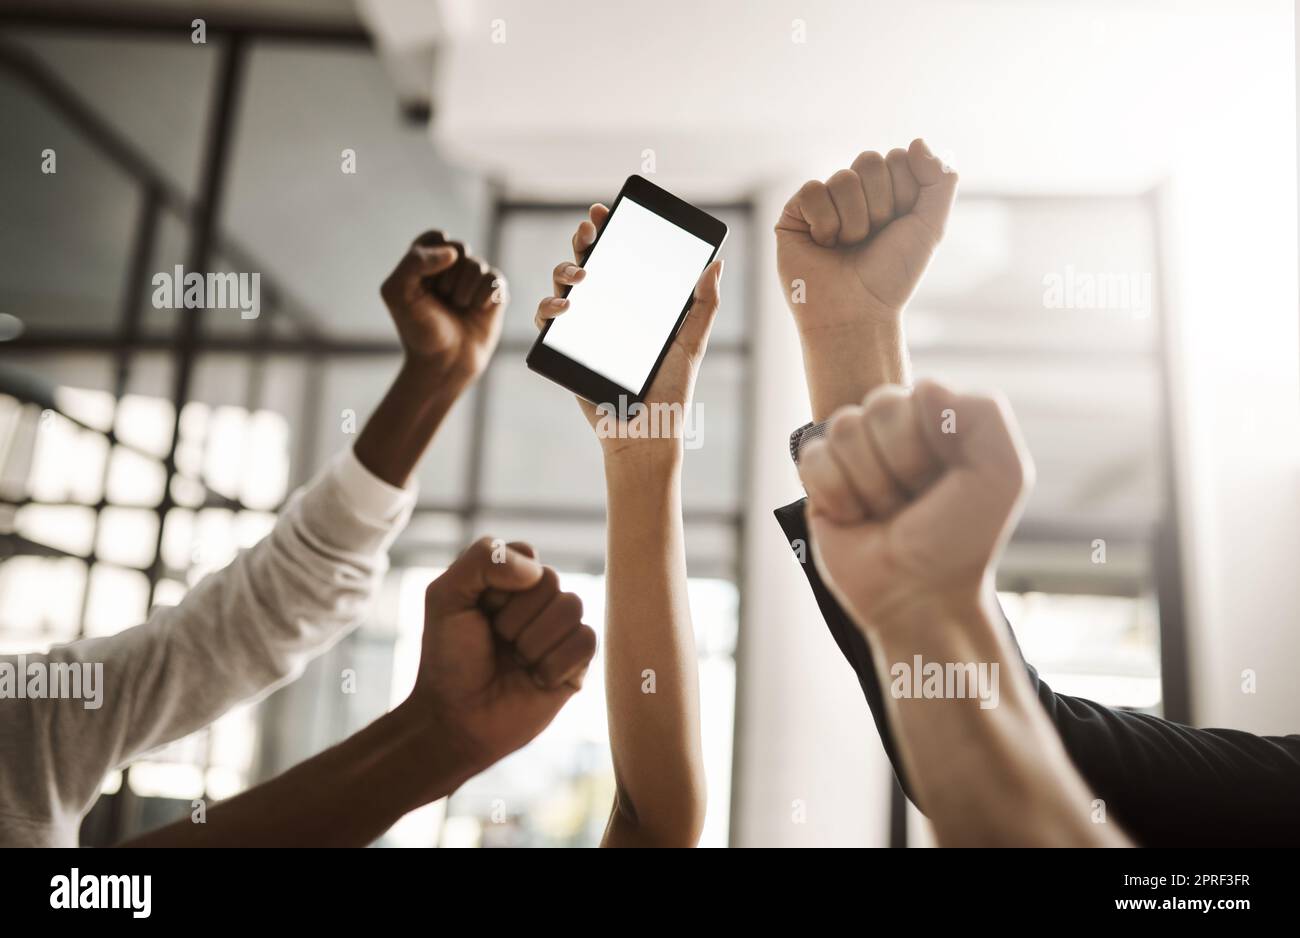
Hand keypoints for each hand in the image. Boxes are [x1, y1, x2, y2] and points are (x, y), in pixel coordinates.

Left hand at [380, 231, 506, 383]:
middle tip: (441, 299)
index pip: (435, 237)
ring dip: (464, 289)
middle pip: (459, 248)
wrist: (444, 364)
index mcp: (425, 265)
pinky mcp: (494, 295)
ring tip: (457, 308)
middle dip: (449, 275)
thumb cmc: (419, 331)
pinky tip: (476, 310)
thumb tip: (452, 253)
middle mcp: (451, 270)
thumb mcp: (398, 293)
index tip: (424, 279)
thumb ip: (414, 261)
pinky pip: (495, 279)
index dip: (432, 253)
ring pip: (477, 264)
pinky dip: (483, 295)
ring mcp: (474, 282)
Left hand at [410, 537, 595, 772]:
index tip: (478, 611)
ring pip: (572, 607)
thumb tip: (536, 570)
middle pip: (550, 580)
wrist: (458, 719)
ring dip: (534, 642)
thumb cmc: (449, 659)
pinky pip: (586, 640)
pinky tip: (535, 679)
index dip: (499, 585)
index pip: (526, 556)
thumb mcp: (446, 597)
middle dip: (514, 618)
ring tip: (516, 662)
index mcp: (509, 580)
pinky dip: (554, 664)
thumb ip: (482, 559)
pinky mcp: (578, 661)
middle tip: (497, 642)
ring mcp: (560, 630)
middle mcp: (538, 600)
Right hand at [535, 204, 723, 465]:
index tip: (606, 211)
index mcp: (633, 302)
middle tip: (589, 227)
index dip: (609, 230)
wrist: (645, 432)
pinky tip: (565, 306)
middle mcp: (606, 309)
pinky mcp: (564, 348)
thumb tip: (716, 263)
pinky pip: (546, 320)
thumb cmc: (670, 391)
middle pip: (588, 262)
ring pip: (563, 285)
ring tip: (581, 273)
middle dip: (584, 238)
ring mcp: (582, 327)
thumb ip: (704, 305)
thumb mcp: (692, 343)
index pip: (619, 257)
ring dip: (566, 268)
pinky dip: (549, 307)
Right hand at [776, 139, 956, 331]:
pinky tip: (823, 245)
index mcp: (887, 193)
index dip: (903, 192)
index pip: (897, 158)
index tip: (898, 226)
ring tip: (846, 247)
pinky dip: (824, 223)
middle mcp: (855, 194)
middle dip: (878, 204)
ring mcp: (824, 203)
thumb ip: (939, 180)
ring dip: (853, 221)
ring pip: (842, 178)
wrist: (856, 313)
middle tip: (871, 238)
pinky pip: (812, 191)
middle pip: (869, 161)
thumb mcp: (931, 227)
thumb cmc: (891, 277)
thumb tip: (917, 141)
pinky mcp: (794, 214)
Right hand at [797, 381, 1033, 634]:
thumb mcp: (1003, 473)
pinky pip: (814, 457)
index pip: (920, 392)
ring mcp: (855, 453)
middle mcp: (894, 431)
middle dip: (901, 464)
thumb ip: (984, 413)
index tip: (946, 481)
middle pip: (879, 406)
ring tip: (886, 513)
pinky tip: (856, 518)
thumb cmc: (963, 539)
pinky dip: (838, 494)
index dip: (932, 441)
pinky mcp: (819, 479)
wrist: (920, 596)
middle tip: (914, 501)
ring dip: (871, 484)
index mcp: (937, 421)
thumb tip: (922, 389)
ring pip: (844, 429)